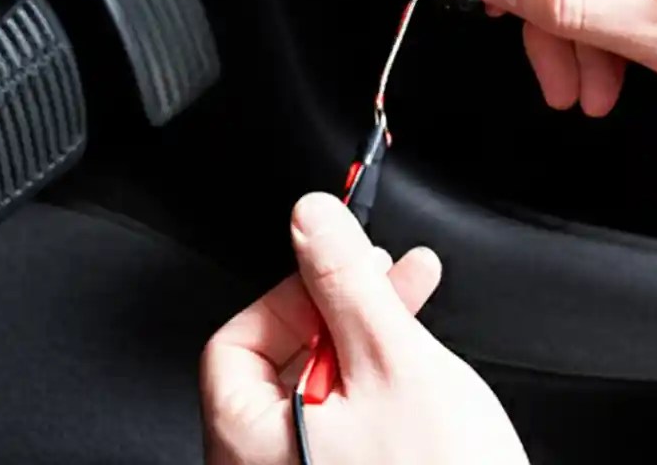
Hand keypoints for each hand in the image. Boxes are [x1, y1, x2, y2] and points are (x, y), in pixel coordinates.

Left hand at [201, 193, 527, 464]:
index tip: (346, 266)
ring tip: (418, 324)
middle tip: (396, 280)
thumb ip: (347, 283)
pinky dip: (375, 395)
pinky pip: (341, 432)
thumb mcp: (393, 362)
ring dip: (367, 347)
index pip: (238, 338)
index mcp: (247, 437)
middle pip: (280, 363)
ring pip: (317, 396)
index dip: (294, 291)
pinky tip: (418, 381)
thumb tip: (313, 219)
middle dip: (343, 310)